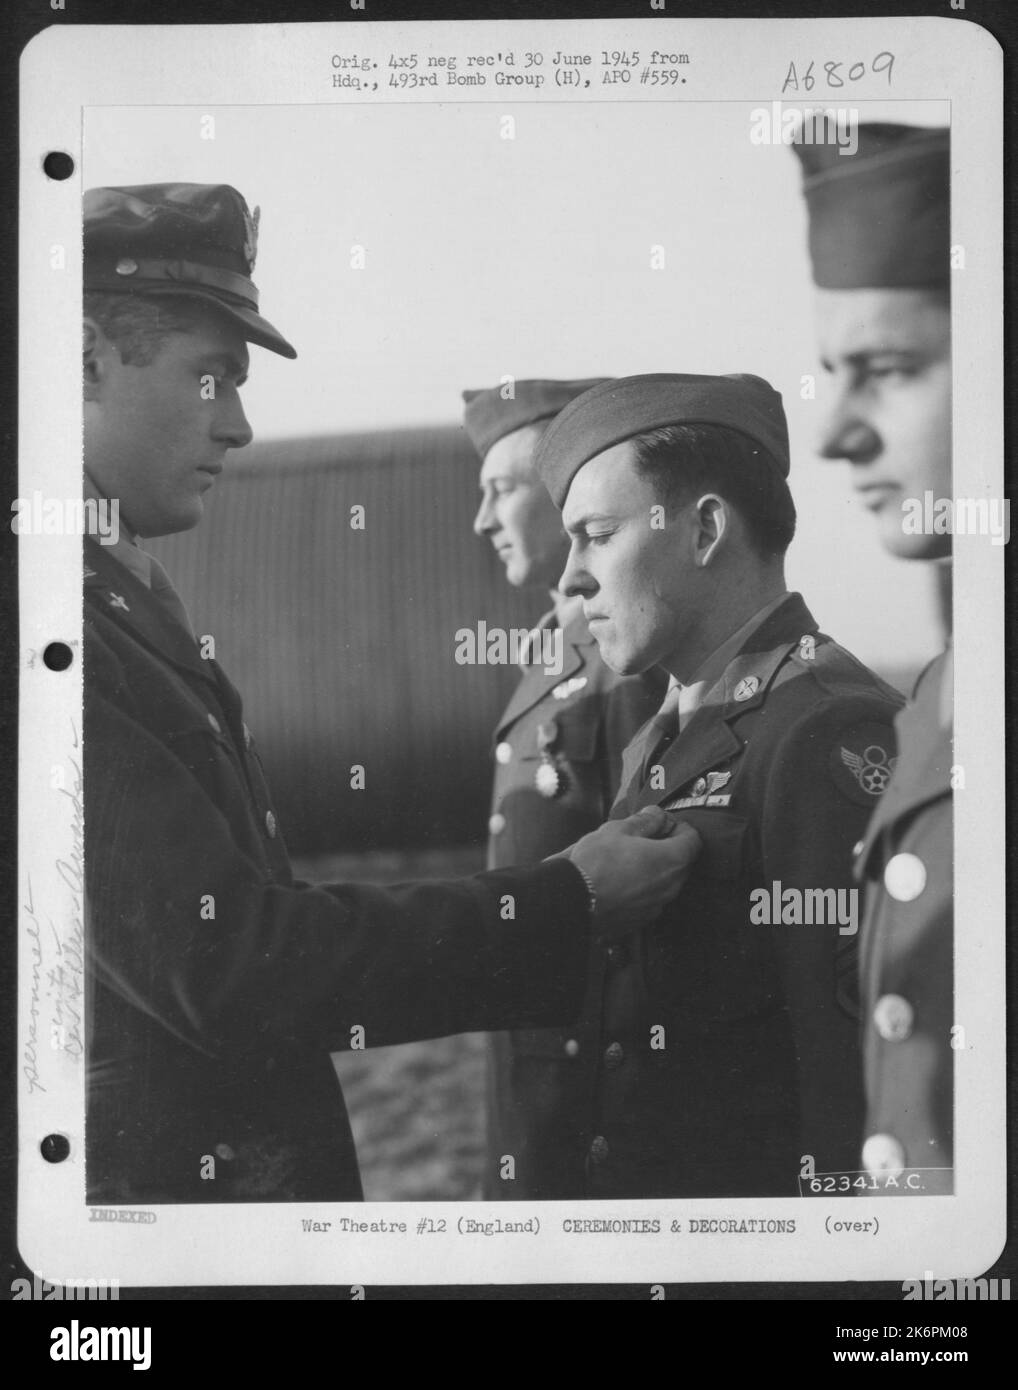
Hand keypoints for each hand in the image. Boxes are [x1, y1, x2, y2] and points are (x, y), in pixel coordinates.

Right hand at [566, 807, 701, 934]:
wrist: (573, 901)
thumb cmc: (595, 864)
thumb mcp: (618, 830)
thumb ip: (644, 820)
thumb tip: (656, 815)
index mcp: (671, 860)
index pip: (693, 840)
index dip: (680, 827)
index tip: (664, 822)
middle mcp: (670, 887)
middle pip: (682, 862)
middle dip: (669, 847)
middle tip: (646, 837)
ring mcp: (656, 906)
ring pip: (667, 882)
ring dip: (656, 868)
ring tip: (631, 858)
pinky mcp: (641, 920)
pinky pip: (651, 898)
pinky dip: (643, 887)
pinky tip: (622, 879)